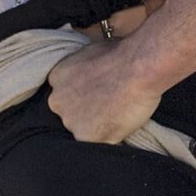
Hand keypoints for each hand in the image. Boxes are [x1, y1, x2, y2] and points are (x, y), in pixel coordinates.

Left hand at [47, 40, 163, 144]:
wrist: (138, 68)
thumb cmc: (123, 54)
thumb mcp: (93, 52)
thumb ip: (83, 68)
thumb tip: (92, 71)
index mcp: (57, 77)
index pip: (65, 94)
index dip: (83, 96)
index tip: (97, 95)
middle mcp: (57, 101)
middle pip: (70, 114)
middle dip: (86, 113)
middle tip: (110, 106)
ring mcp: (71, 121)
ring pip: (83, 130)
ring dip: (98, 127)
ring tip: (119, 114)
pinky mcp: (87, 137)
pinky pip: (98, 143)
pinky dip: (110, 137)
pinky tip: (123, 124)